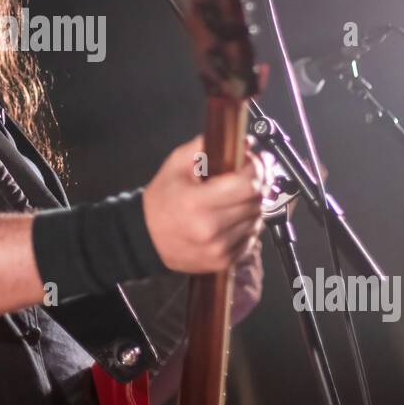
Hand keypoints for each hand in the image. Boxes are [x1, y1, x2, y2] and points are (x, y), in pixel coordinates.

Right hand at [142, 134, 272, 274]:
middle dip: (256, 184)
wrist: (146, 239)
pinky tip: (230, 218)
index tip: (253, 161)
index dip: (257, 168)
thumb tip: (241, 143)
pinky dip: (246, 225)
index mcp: (196, 202)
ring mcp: (219, 248)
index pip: (247, 184)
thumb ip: (205, 148)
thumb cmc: (161, 200)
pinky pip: (251, 238)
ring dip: (251, 206)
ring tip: (233, 199)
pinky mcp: (224, 261)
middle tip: (245, 176)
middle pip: (256, 201)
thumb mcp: (175, 165)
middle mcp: (210, 228)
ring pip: (256, 220)